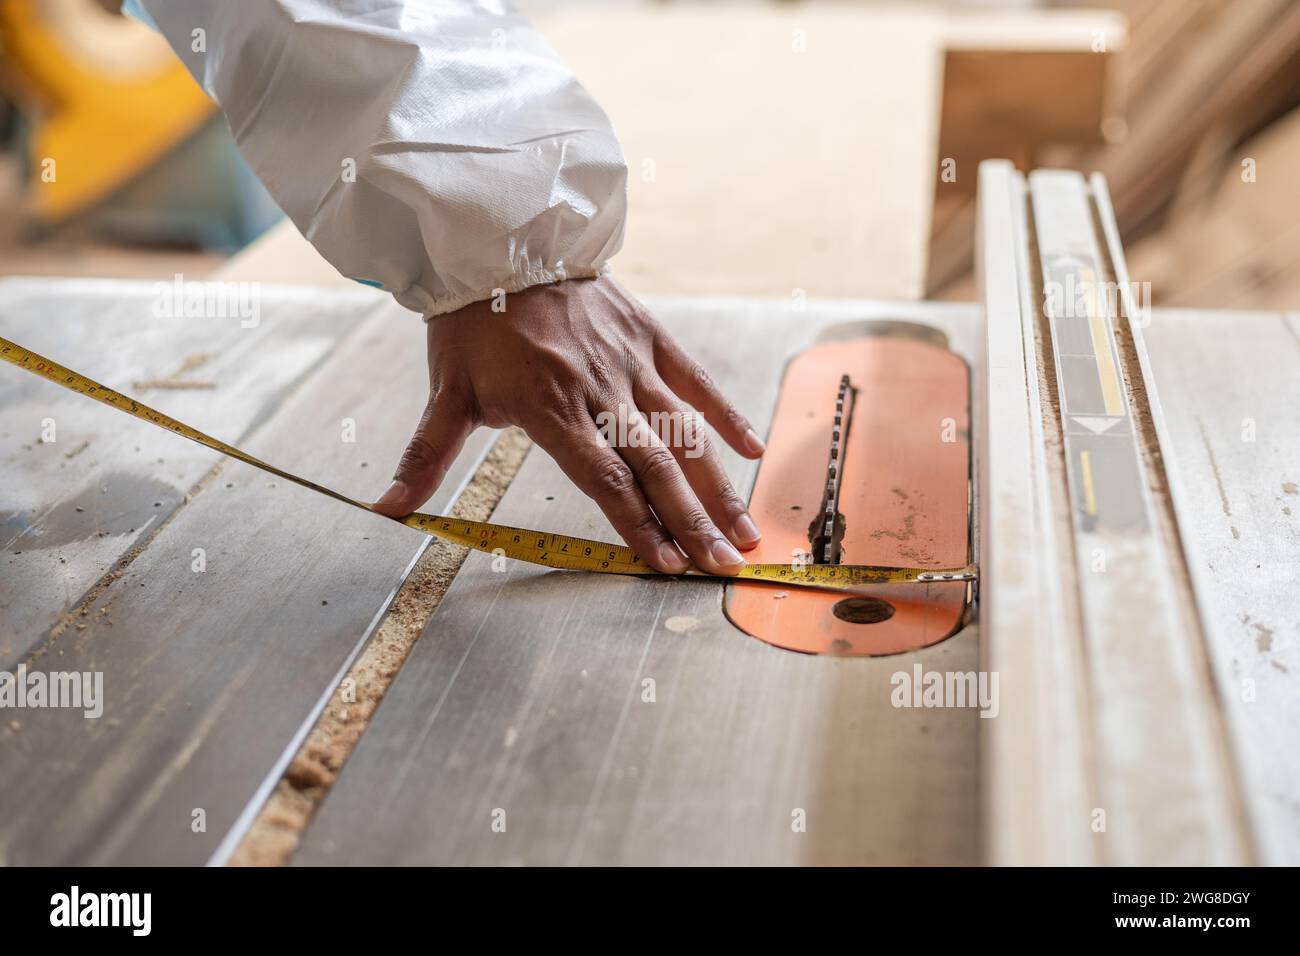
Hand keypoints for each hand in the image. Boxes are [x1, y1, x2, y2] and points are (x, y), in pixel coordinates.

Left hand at [372, 275, 764, 574]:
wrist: (501, 242)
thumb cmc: (471, 325)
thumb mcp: (445, 393)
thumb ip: (426, 458)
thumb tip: (384, 511)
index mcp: (550, 408)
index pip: (604, 478)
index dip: (637, 524)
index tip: (665, 564)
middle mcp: (598, 389)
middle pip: (655, 465)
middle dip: (693, 520)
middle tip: (725, 565)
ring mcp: (630, 363)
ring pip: (683, 432)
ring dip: (719, 485)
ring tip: (748, 531)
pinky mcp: (649, 337)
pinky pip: (695, 380)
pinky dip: (726, 415)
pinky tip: (754, 452)